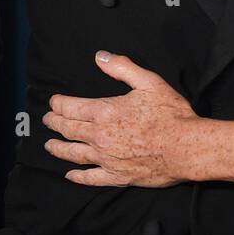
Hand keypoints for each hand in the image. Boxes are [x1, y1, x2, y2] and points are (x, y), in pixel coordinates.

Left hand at [42, 52, 197, 186]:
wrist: (186, 147)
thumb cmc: (170, 114)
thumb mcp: (149, 82)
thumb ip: (122, 68)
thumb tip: (100, 57)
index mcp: (105, 112)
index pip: (71, 108)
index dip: (58, 104)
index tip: (53, 102)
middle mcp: (100, 137)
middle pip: (68, 130)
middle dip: (54, 124)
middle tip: (47, 121)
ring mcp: (107, 158)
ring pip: (74, 154)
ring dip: (58, 149)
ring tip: (49, 146)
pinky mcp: (117, 176)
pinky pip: (90, 178)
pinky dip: (77, 176)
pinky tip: (70, 174)